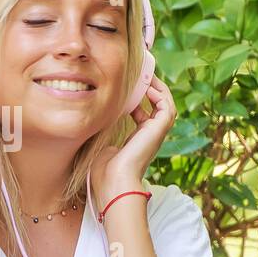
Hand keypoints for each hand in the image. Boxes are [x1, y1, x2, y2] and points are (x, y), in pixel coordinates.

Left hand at [90, 74, 175, 210]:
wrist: (114, 182)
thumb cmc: (103, 171)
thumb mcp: (99, 144)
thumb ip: (100, 129)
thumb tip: (91, 115)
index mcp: (136, 140)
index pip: (143, 113)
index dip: (136, 98)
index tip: (125, 87)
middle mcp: (148, 136)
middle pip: (156, 106)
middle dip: (149, 88)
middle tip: (139, 74)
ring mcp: (155, 133)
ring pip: (165, 104)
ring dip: (157, 88)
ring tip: (146, 75)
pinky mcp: (159, 130)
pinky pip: (166, 106)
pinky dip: (159, 94)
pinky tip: (146, 87)